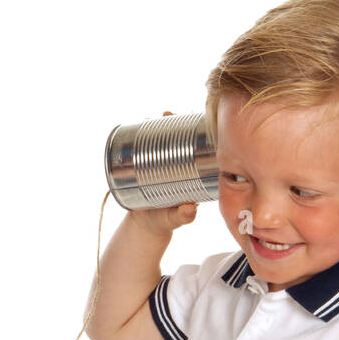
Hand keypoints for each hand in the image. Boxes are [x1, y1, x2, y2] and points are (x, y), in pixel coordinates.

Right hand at [129, 110, 198, 237]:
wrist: (147, 225)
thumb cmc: (164, 221)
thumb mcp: (173, 219)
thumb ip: (182, 216)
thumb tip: (189, 210)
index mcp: (195, 173)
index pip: (198, 147)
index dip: (197, 131)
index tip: (193, 120)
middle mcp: (182, 164)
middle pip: (180, 137)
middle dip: (175, 122)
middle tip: (166, 114)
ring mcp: (166, 164)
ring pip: (164, 140)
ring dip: (159, 125)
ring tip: (151, 118)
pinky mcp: (151, 166)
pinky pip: (150, 148)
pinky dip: (145, 136)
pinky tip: (140, 124)